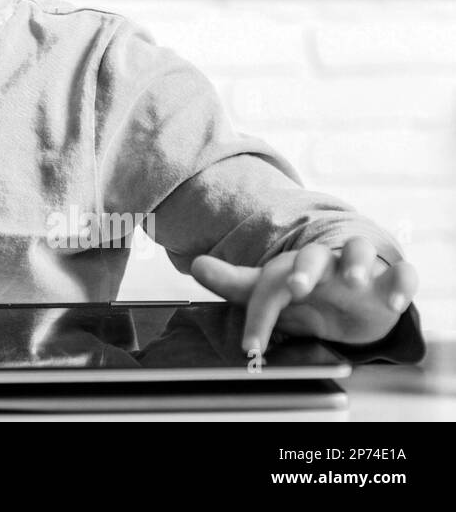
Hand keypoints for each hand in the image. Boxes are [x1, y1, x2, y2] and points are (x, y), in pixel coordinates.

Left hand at [189, 237, 418, 356]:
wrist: (354, 295)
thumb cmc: (308, 292)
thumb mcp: (271, 291)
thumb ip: (235, 283)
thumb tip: (195, 264)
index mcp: (291, 266)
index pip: (270, 285)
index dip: (259, 314)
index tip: (251, 347)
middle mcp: (323, 262)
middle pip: (314, 255)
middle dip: (306, 269)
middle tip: (298, 287)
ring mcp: (357, 268)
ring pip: (358, 251)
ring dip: (356, 263)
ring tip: (355, 280)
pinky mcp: (389, 279)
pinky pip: (401, 273)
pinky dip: (401, 283)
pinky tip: (395, 300)